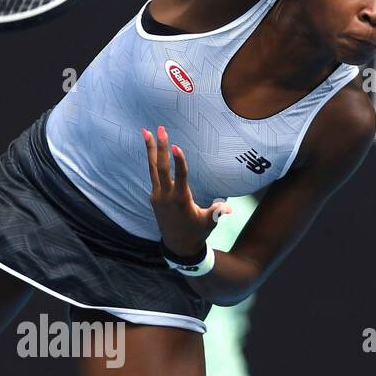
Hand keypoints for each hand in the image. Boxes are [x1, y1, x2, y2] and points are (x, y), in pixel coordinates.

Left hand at [143, 125, 229, 259]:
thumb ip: (217, 212)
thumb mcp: (209, 223)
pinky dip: (152, 161)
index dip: (179, 161)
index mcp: (181, 200)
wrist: (178, 247)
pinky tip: (152, 149)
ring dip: (150, 149)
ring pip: (152, 169)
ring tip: (146, 131)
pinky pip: (153, 176)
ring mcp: (157, 196)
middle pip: (161, 168)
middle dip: (160, 147)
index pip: (180, 176)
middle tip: (160, 129)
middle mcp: (166, 196)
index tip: (176, 146)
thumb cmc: (197, 232)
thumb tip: (229, 209)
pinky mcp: (154, 197)